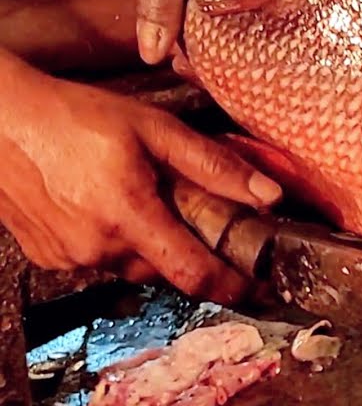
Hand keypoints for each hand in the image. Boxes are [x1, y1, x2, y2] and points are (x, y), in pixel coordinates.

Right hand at [0, 60, 281, 302]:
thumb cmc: (73, 117)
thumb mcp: (154, 128)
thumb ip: (214, 166)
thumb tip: (269, 195)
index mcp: (128, 217)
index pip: (194, 273)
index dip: (232, 286)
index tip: (259, 288)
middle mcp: (96, 248)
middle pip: (166, 269)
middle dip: (189, 250)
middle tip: (197, 216)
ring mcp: (68, 257)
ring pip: (133, 266)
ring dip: (151, 243)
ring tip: (144, 199)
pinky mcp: (48, 258)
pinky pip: (100, 260)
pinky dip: (116, 241)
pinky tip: (107, 204)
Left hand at [136, 0, 274, 64]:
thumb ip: (161, 3)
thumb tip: (152, 56)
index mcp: (252, 0)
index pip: (228, 56)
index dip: (199, 64)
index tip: (174, 61)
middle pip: (239, 45)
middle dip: (207, 51)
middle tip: (173, 45)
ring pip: (241, 27)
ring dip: (214, 32)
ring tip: (187, 22)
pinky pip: (246, 9)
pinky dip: (225, 12)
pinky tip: (206, 4)